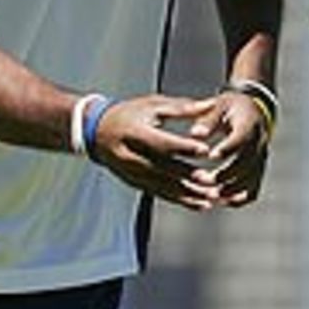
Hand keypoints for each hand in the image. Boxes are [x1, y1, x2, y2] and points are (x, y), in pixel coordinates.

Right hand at [90, 91, 270, 210]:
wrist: (97, 131)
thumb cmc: (129, 114)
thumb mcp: (152, 105)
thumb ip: (182, 107)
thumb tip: (211, 104)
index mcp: (133, 131)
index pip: (160, 142)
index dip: (182, 147)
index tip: (205, 151)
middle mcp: (129, 155)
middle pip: (161, 168)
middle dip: (186, 176)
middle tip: (210, 181)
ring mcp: (130, 172)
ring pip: (161, 186)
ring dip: (186, 194)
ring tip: (210, 198)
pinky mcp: (134, 182)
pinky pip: (159, 193)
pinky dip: (180, 200)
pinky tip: (199, 204)